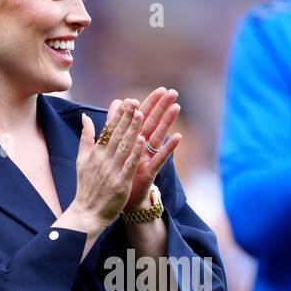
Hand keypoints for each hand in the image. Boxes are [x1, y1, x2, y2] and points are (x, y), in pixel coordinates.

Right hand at [63, 98, 148, 232]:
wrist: (86, 214)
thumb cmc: (86, 187)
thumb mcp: (82, 160)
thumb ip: (86, 138)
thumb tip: (85, 116)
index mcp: (95, 153)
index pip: (108, 129)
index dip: (117, 115)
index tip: (126, 100)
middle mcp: (103, 159)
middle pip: (116, 134)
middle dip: (126, 117)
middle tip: (135, 101)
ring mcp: (111, 171)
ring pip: (123, 146)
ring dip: (132, 130)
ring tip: (141, 114)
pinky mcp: (120, 183)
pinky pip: (129, 165)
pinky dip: (136, 153)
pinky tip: (143, 141)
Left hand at [125, 87, 181, 210]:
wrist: (118, 200)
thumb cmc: (118, 174)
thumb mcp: (113, 148)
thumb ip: (113, 125)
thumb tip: (116, 104)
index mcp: (131, 141)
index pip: (141, 118)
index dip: (150, 104)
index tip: (159, 89)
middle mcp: (141, 148)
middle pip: (152, 123)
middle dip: (162, 108)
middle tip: (173, 92)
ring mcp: (146, 159)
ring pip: (158, 137)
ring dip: (167, 122)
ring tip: (176, 107)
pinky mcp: (149, 172)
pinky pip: (159, 158)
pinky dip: (168, 148)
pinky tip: (177, 137)